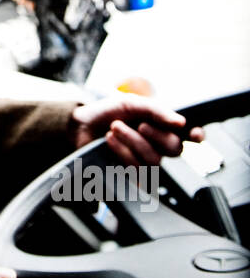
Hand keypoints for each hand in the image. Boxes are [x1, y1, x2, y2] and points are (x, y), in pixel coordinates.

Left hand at [70, 93, 203, 165]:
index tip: (195, 135)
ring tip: (115, 128)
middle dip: (157, 135)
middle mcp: (157, 145)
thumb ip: (156, 111)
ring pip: (154, 159)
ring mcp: (144, 161)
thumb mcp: (131, 104)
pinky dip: (123, 151)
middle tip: (140, 125)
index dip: (197, 136)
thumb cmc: (107, 113)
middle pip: (175, 149)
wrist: (80, 125)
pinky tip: (110, 140)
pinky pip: (136, 168)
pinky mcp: (129, 174)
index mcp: (162, 126)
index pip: (189, 135)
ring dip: (133, 141)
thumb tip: (181, 123)